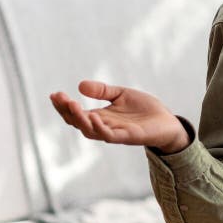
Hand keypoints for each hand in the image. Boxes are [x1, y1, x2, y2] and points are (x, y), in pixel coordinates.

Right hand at [50, 81, 191, 153]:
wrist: (168, 122)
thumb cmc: (145, 110)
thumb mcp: (122, 95)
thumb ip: (103, 91)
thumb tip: (80, 85)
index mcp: (101, 116)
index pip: (76, 114)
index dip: (64, 106)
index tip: (54, 94)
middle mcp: (104, 126)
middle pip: (78, 123)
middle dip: (67, 111)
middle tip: (59, 98)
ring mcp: (115, 133)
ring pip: (90, 131)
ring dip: (80, 119)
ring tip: (72, 104)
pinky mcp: (128, 137)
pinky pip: (110, 136)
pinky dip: (100, 127)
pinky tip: (94, 115)